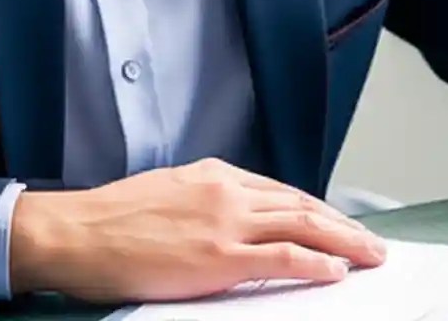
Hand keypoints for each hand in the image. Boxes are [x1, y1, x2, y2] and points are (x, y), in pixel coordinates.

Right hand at [8, 158, 386, 302]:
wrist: (76, 232)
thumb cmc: (108, 219)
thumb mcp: (163, 193)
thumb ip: (201, 201)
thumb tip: (224, 219)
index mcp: (212, 175)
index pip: (279, 190)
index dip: (315, 208)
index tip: (336, 222)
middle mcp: (226, 190)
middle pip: (301, 204)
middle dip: (342, 224)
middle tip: (371, 241)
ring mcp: (225, 222)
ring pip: (302, 225)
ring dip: (343, 241)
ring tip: (370, 256)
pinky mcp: (219, 256)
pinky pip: (282, 257)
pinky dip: (315, 263)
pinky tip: (335, 272)